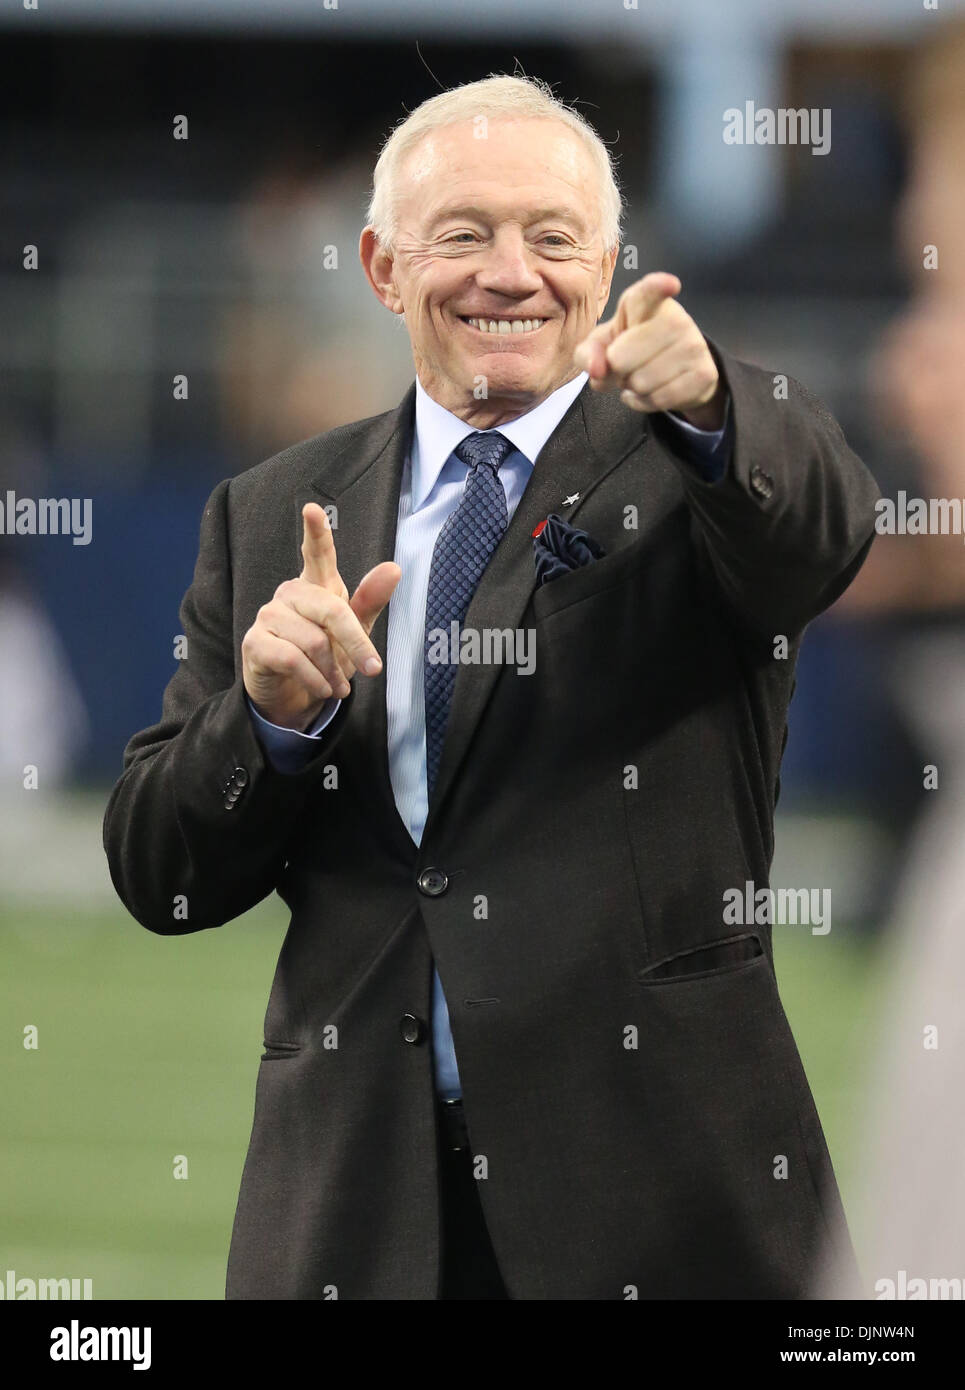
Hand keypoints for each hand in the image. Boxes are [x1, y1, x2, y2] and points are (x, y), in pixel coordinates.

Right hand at [242, 503, 400, 730]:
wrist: (293, 697)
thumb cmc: (326, 658)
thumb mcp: (355, 632)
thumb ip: (371, 602)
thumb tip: (394, 568)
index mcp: (317, 586)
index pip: (317, 554)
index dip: (316, 532)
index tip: (312, 509)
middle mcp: (290, 594)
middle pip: (332, 611)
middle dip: (356, 644)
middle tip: (373, 670)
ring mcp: (268, 616)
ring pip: (314, 641)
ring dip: (333, 672)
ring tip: (338, 686)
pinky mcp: (254, 642)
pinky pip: (292, 659)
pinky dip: (314, 680)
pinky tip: (320, 690)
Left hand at [574, 271, 725, 428]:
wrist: (672, 368)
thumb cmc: (630, 348)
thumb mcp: (601, 345)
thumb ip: (587, 353)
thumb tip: (597, 369)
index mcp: (645, 301)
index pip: (651, 292)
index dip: (658, 287)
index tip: (670, 284)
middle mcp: (676, 318)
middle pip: (622, 358)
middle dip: (615, 371)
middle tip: (626, 365)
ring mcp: (694, 345)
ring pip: (641, 383)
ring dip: (633, 388)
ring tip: (641, 376)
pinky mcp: (704, 373)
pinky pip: (659, 399)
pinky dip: (645, 402)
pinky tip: (650, 390)